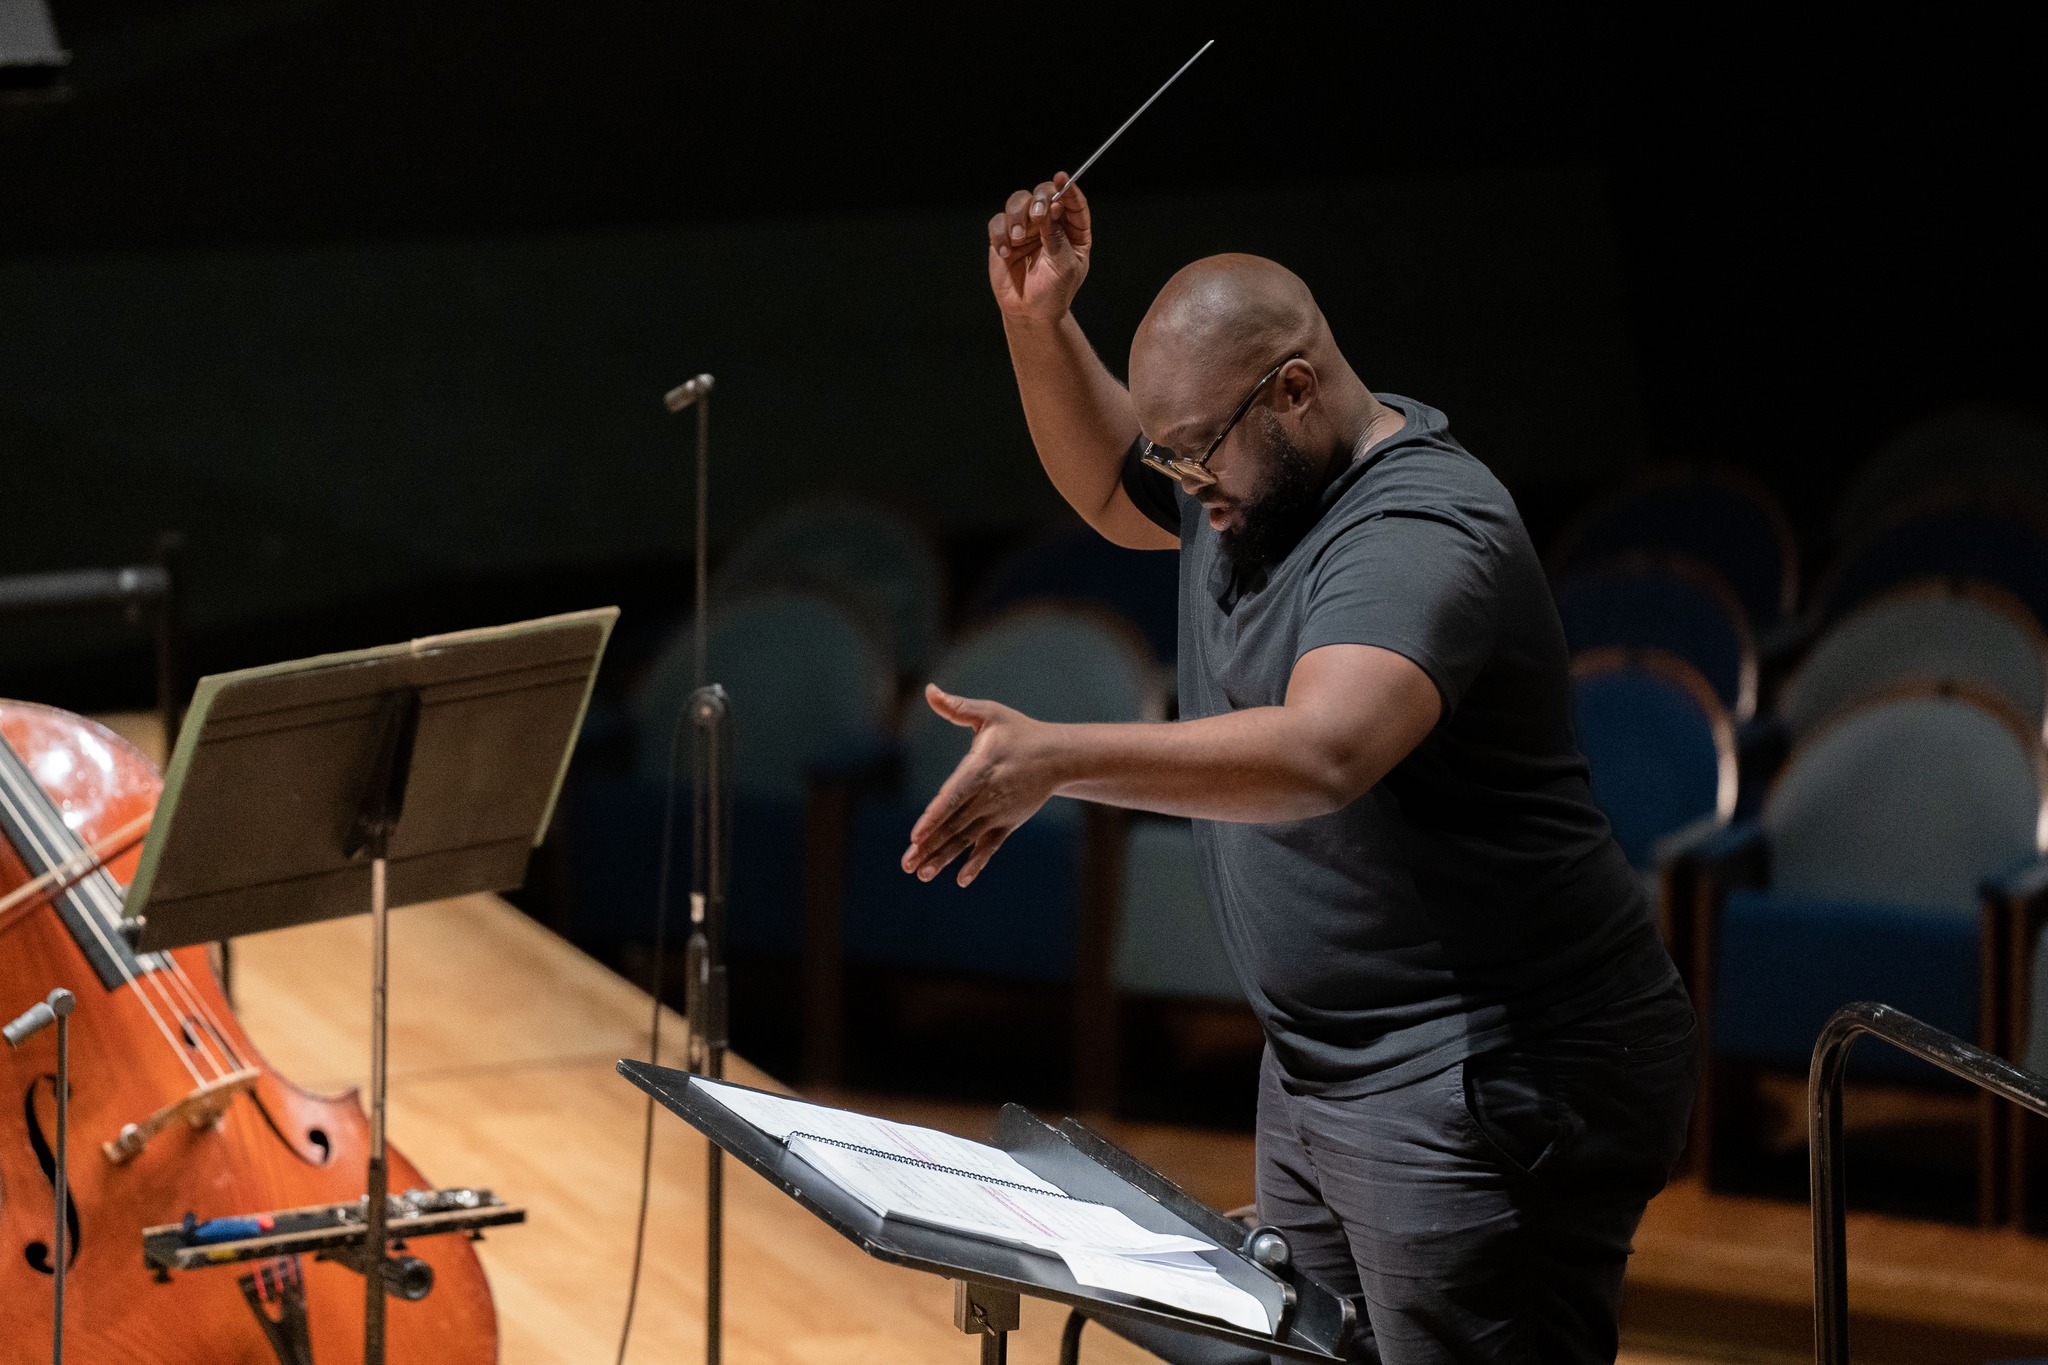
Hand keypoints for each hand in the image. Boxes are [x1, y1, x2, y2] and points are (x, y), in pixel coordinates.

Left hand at [901, 684, 1059, 886]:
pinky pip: (990, 847)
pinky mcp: (1008, 823)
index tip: (916, 833)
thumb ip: (957, 707)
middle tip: (907, 863)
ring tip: (921, 874)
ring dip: (944, 857)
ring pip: (967, 839)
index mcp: (982, 768)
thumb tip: (929, 690)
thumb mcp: (990, 714)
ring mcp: (1000, 812)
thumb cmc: (1019, 731)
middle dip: (930, 845)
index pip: (954, 794)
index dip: (935, 815)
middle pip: (955, 823)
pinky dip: (976, 863)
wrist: (1058, 756)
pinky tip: (960, 880)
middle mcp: (990, 795)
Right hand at [986, 172, 1091, 322]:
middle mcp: (1049, 223)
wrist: (1030, 313)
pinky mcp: (1004, 237)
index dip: (1068, 188)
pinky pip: (997, 222)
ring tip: (1017, 238)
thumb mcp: (1063, 265)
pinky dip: (999, 234)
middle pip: (1043, 194)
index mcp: (1073, 230)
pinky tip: (1005, 253)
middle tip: (1035, 214)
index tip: (1062, 178)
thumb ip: (1055, 235)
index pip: (1073, 202)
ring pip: (1017, 201)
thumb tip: (1048, 207)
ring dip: (1016, 215)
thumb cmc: (1054, 292)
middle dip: (1039, 199)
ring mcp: (1026, 228)